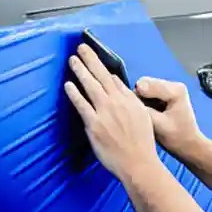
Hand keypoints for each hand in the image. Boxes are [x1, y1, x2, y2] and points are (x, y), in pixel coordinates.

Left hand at [65, 44, 159, 181]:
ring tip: (73, 60)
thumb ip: (130, 102)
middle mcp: (118, 103)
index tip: (96, 59)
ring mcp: (105, 112)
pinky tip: (68, 84)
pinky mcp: (95, 124)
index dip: (104, 67)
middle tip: (82, 47)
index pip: (115, 79)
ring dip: (81, 70)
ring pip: (91, 85)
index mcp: (130, 101)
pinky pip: (82, 104)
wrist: (139, 163)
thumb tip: (119, 89)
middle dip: (91, 59)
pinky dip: (75, 93)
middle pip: (102, 75)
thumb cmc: (142, 144)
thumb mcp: (143, 118)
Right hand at [135, 77, 203, 155]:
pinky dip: (144, 102)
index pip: (145, 85)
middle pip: (144, 83)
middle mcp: (173, 84)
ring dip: (141, 100)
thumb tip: (129, 99)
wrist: (188, 144)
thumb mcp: (160, 126)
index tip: (137, 112)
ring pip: (144, 88)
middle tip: (142, 114)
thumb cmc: (177, 137)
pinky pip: (147, 94)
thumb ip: (145, 111)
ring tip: (146, 114)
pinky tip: (149, 113)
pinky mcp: (164, 94)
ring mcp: (169, 88)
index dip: (137, 97)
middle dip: (139, 97)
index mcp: (176, 90)